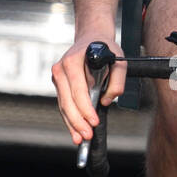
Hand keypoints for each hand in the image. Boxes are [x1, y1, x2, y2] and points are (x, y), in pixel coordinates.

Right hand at [52, 26, 125, 145]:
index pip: (78, 90)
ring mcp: (57, 78)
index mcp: (72, 61)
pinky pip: (64, 105)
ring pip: (63, 106)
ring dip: (72, 124)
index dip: (86, 108)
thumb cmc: (105, 48)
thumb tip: (106, 101)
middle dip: (78, 121)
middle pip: (67, 101)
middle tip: (87, 135)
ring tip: (80, 139)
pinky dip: (69, 119)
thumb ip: (117, 81)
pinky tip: (75, 131)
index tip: (94, 121)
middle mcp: (60, 69)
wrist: (91, 37)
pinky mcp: (59, 85)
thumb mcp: (119, 61)